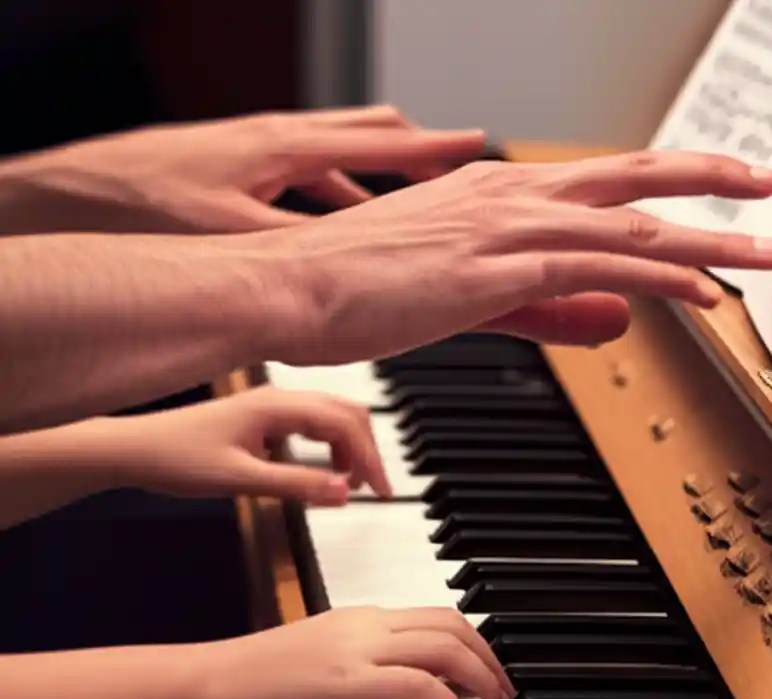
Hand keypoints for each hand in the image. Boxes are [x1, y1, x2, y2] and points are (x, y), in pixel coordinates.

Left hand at [0, 105, 487, 234]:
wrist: (61, 194)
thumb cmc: (137, 204)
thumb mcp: (235, 232)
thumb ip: (303, 241)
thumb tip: (360, 258)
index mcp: (281, 146)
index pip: (377, 139)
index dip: (432, 147)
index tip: (476, 144)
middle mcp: (270, 138)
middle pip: (360, 132)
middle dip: (410, 150)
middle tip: (451, 168)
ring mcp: (249, 150)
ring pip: (329, 153)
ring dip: (368, 175)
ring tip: (403, 199)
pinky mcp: (228, 168)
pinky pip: (297, 174)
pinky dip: (326, 192)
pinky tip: (330, 220)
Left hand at [101, 387, 388, 503]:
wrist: (133, 450)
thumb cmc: (176, 458)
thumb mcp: (240, 480)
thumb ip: (296, 485)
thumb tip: (343, 492)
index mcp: (278, 406)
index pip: (344, 424)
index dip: (369, 457)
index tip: (380, 490)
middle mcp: (280, 399)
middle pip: (347, 414)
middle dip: (369, 450)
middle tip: (378, 488)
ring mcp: (273, 406)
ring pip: (333, 417)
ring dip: (352, 448)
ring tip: (354, 484)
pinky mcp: (264, 418)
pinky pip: (313, 424)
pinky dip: (332, 446)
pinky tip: (327, 471)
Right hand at [194, 607, 514, 698]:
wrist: (211, 682)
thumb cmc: (260, 682)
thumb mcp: (326, 665)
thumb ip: (371, 669)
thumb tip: (416, 690)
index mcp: (363, 618)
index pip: (438, 615)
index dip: (474, 641)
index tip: (491, 671)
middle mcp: (366, 625)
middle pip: (451, 625)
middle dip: (489, 657)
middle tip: (506, 691)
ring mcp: (356, 649)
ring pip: (444, 646)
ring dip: (481, 676)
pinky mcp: (345, 682)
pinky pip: (416, 684)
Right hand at [260, 149, 771, 357]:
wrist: (289, 286)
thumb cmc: (357, 286)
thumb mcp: (472, 293)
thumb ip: (552, 306)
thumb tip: (618, 314)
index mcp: (500, 191)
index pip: (605, 180)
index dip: (668, 181)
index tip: (716, 186)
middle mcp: (514, 195)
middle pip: (635, 177)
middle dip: (711, 180)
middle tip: (767, 185)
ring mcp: (509, 226)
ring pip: (633, 224)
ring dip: (708, 237)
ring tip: (764, 252)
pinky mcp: (500, 266)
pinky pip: (599, 267)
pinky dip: (660, 276)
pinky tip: (702, 289)